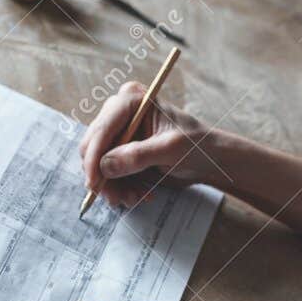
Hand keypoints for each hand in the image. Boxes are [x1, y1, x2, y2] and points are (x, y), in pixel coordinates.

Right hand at [78, 81, 216, 209]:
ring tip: (135, 199)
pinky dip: (120, 187)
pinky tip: (139, 194)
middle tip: (119, 199)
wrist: (208, 159)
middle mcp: (119, 114)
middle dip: (104, 177)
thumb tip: (105, 166)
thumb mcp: (171, 149)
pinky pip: (107, 173)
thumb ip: (138, 156)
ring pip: (97, 164)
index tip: (96, 185)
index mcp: (131, 101)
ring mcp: (119, 133)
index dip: (94, 158)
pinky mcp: (121, 152)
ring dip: (113, 186)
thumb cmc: (197, 145)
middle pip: (92, 147)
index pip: (102, 129)